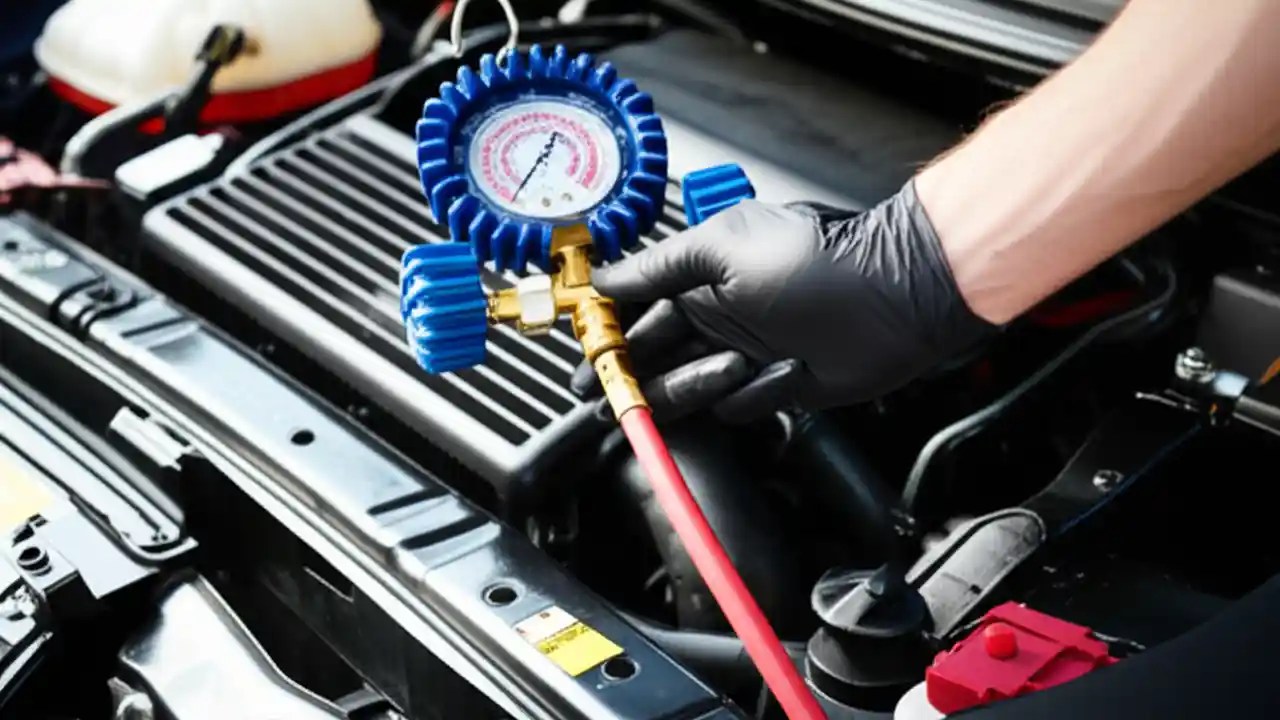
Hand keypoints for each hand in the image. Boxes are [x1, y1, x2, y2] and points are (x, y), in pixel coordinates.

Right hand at [570, 179, 995, 421]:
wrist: (892, 296)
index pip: (634, 312)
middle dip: (632, 376)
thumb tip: (603, 276)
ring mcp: (742, 356)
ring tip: (734, 364)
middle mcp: (716, 319)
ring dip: (702, 383)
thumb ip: (658, 267)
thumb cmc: (817, 262)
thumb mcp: (723, 246)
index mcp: (698, 281)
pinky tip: (787, 371)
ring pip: (689, 389)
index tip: (588, 350)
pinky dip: (756, 395)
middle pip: (652, 359)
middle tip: (607, 392)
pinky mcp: (772, 389)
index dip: (607, 334)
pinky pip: (739, 408)